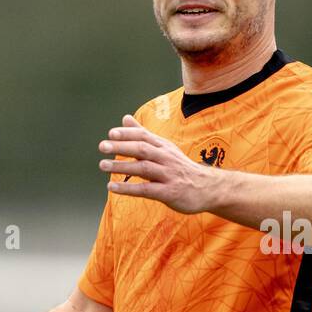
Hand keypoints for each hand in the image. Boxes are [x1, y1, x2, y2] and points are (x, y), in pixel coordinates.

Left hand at [100, 116, 218, 213]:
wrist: (208, 188)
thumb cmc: (181, 168)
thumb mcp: (164, 148)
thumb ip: (143, 134)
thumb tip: (125, 118)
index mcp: (164, 147)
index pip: (145, 136)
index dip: (128, 134)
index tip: (111, 133)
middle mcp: (166, 158)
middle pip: (143, 149)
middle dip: (122, 147)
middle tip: (103, 146)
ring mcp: (169, 175)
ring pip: (143, 168)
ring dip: (122, 167)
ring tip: (103, 165)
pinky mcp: (169, 193)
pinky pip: (146, 189)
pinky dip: (128, 188)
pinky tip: (113, 187)